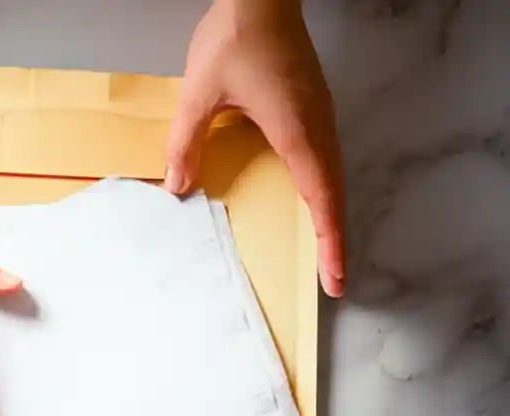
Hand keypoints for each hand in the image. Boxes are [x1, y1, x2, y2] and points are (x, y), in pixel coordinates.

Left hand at [167, 0, 345, 296]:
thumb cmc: (235, 39)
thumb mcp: (199, 93)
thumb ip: (186, 142)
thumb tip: (176, 187)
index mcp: (296, 130)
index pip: (320, 199)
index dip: (329, 242)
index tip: (334, 279)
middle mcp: (317, 126)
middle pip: (333, 194)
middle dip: (334, 240)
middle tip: (333, 282)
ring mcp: (319, 115)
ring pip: (331, 176)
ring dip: (329, 214)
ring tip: (324, 251)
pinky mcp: (312, 106)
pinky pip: (322, 156)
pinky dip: (321, 188)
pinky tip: (307, 200)